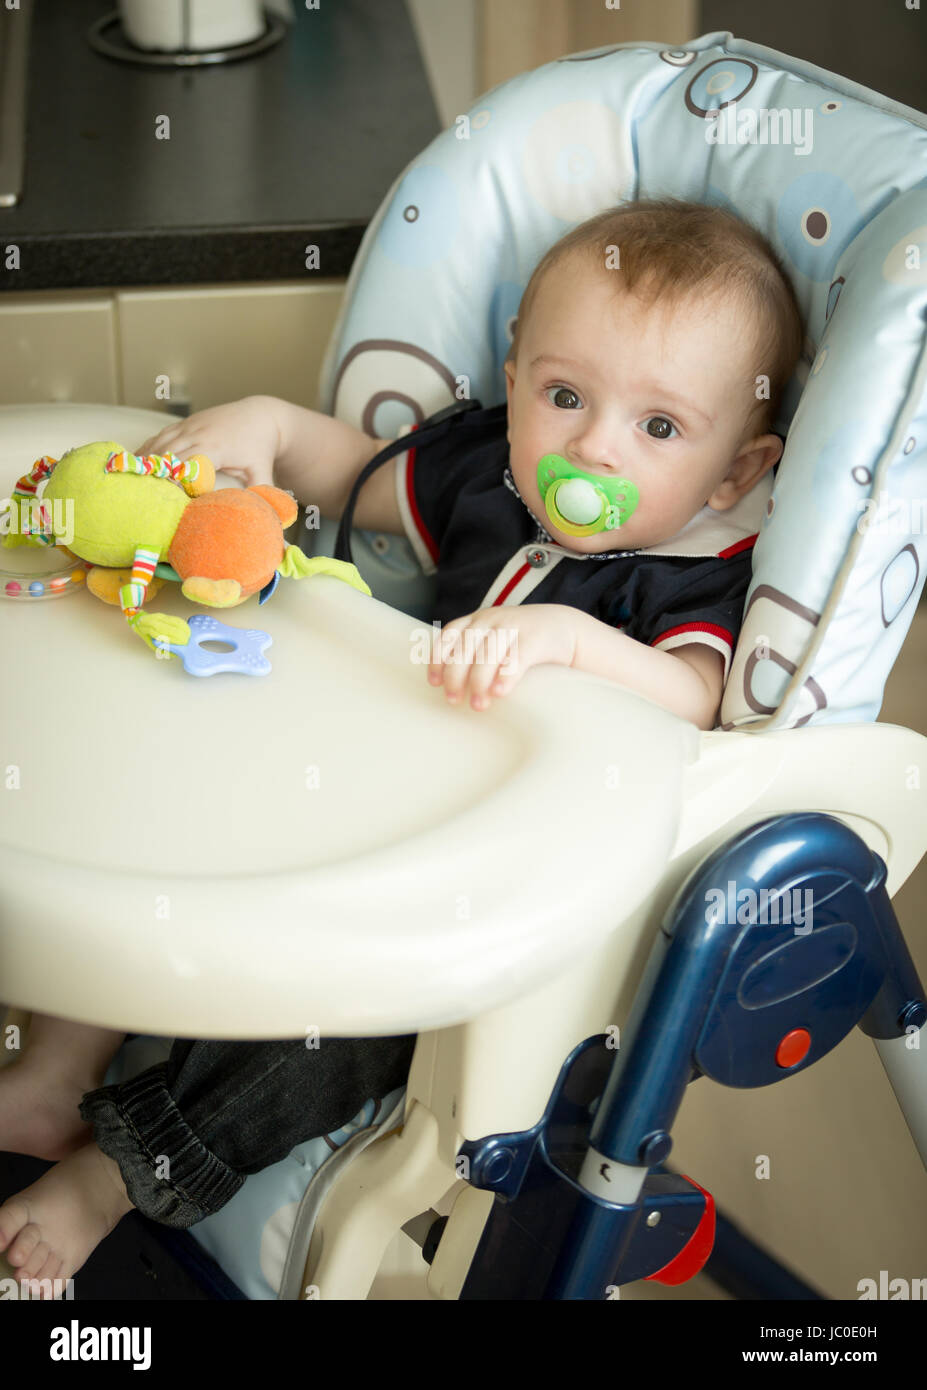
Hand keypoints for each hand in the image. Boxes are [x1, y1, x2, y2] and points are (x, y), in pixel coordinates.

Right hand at [136, 396, 280, 486]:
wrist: (260, 415)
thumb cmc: (260, 448)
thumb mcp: (262, 471)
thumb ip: (261, 493)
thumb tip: (260, 518)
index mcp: (214, 448)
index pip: (185, 466)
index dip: (171, 482)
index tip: (160, 500)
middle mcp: (197, 434)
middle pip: (166, 455)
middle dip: (152, 475)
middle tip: (136, 496)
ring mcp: (189, 426)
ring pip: (159, 444)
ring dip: (144, 462)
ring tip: (128, 482)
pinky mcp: (185, 424)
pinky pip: (160, 436)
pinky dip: (147, 449)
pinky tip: (135, 463)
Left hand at [427, 604, 577, 709]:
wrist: (564, 627)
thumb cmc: (522, 641)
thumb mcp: (494, 638)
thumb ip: (474, 653)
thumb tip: (451, 688)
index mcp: (478, 620)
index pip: (450, 635)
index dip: (438, 658)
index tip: (435, 683)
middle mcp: (492, 620)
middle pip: (465, 646)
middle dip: (456, 675)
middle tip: (453, 700)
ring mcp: (514, 627)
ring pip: (488, 653)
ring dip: (479, 680)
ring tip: (478, 705)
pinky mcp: (535, 638)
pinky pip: (517, 657)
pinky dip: (506, 675)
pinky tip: (500, 692)